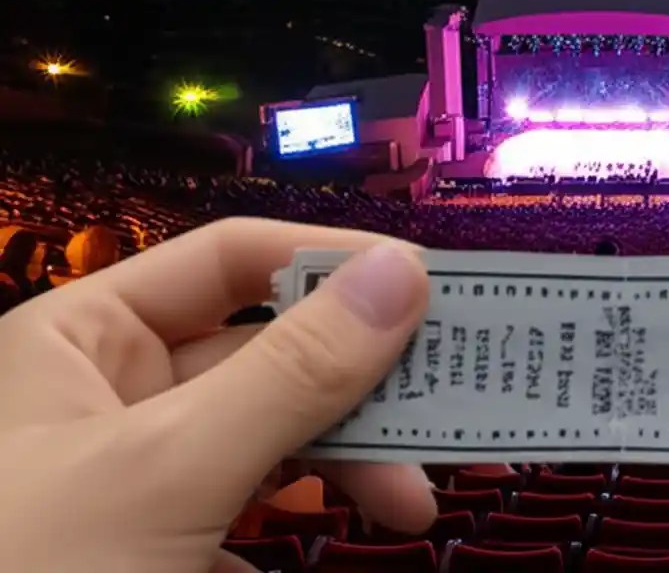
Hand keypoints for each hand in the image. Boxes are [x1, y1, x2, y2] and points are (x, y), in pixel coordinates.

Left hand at [0, 218, 436, 572]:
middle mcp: (111, 393)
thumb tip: (401, 272)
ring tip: (410, 508)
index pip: (229, 262)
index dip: (333, 263)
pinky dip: (306, 519)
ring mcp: (139, 475)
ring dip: (352, 462)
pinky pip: (257, 504)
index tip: (436, 291)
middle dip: (361, 390)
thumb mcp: (169, 471)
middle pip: (270, 353)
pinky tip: (339, 540)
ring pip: (276, 433)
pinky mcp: (162, 544)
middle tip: (450, 416)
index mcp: (80, 339)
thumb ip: (292, 372)